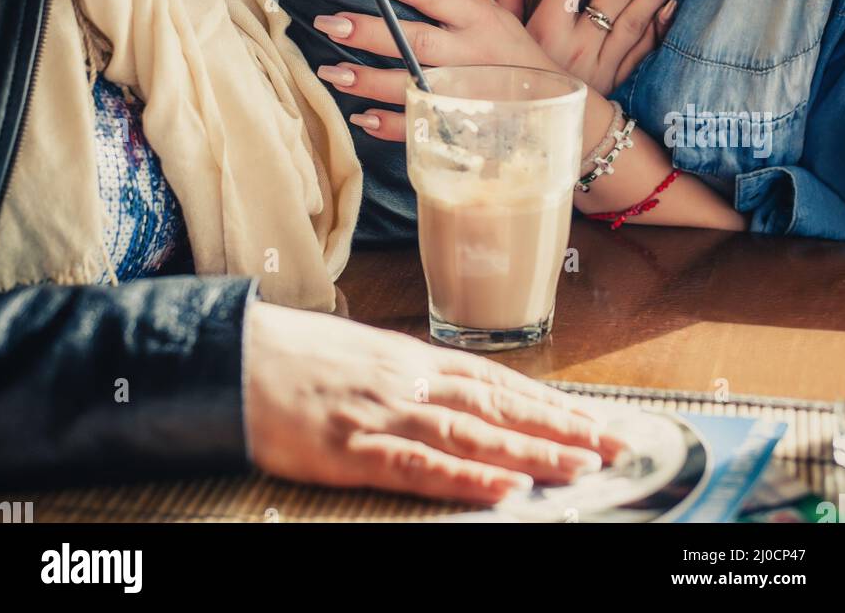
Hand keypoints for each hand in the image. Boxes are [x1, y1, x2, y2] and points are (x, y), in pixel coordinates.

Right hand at [244, 300, 626, 502]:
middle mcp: (408, 382)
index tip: (592, 419)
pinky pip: (418, 467)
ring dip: (531, 450)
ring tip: (580, 465)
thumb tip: (457, 397)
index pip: (496, 382)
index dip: (547, 403)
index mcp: (411, 360)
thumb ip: (411, 377)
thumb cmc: (294, 358)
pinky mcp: (351, 449)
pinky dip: (466, 478)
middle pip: (497, 406)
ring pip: (472, 435)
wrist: (232, 356)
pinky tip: (504, 488)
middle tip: (612, 445)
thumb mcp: (363, 358)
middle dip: (559, 427)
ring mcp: (383, 414)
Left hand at [314, 0, 560, 141]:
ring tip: (330, 71)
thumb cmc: (523, 61)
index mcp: (481, 20)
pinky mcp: (460, 127)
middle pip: (413, 40)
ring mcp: (464, 94)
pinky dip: (389, 123)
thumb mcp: (510, 20)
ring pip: (408, 84)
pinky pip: (419, 125)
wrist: (558, 115)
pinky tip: (361, 116)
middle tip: (330, 22)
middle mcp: (471, 55)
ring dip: (366, 80)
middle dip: (368, 31)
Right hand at [492, 0, 675, 95]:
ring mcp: (603, 64)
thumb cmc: (517, 84)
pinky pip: (644, 49)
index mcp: (547, 29)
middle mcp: (579, 44)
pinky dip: (660, 26)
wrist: (543, 137)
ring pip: (637, 19)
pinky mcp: (618, 80)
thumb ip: (506, 7)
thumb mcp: (504, 45)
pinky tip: (674, 5)